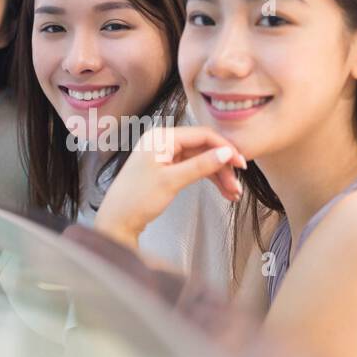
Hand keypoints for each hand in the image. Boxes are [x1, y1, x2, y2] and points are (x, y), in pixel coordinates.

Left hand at [94, 125, 247, 248]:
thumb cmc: (136, 200)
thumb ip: (200, 165)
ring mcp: (163, 156)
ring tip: (233, 194)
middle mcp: (162, 143)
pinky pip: (191, 169)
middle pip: (202, 149)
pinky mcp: (165, 170)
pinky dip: (206, 179)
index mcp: (161, 138)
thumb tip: (225, 154)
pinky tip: (221, 191)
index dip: (224, 148)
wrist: (116, 221)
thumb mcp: (172, 181)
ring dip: (217, 176)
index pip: (202, 135)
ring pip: (199, 161)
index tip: (241, 163)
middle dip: (222, 168)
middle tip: (237, 185)